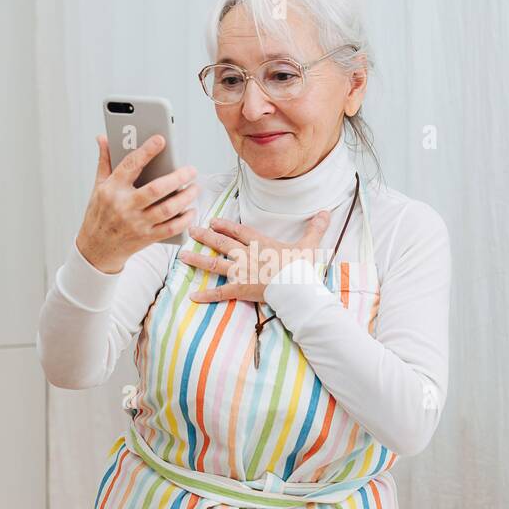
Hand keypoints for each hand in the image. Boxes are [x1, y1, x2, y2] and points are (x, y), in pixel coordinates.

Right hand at [75, 134, 198, 273]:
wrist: (96, 249)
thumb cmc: (99, 214)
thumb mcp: (98, 187)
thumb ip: (105, 162)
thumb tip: (103, 138)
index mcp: (112, 189)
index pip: (131, 165)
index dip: (147, 151)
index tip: (161, 140)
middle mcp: (125, 206)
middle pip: (156, 189)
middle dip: (178, 178)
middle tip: (191, 170)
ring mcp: (137, 224)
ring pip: (167, 209)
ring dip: (185, 197)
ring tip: (195, 188)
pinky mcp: (146, 238)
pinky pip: (171, 228)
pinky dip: (184, 220)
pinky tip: (191, 210)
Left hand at [178, 211, 330, 302]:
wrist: (295, 287)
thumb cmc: (300, 267)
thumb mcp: (309, 245)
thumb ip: (315, 228)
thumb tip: (326, 212)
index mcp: (260, 243)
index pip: (238, 231)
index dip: (225, 225)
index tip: (213, 220)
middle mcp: (246, 254)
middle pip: (221, 243)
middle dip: (205, 236)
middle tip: (191, 230)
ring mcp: (240, 271)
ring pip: (214, 263)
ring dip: (197, 259)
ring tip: (182, 256)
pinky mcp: (239, 289)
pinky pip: (220, 292)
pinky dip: (206, 295)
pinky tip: (192, 296)